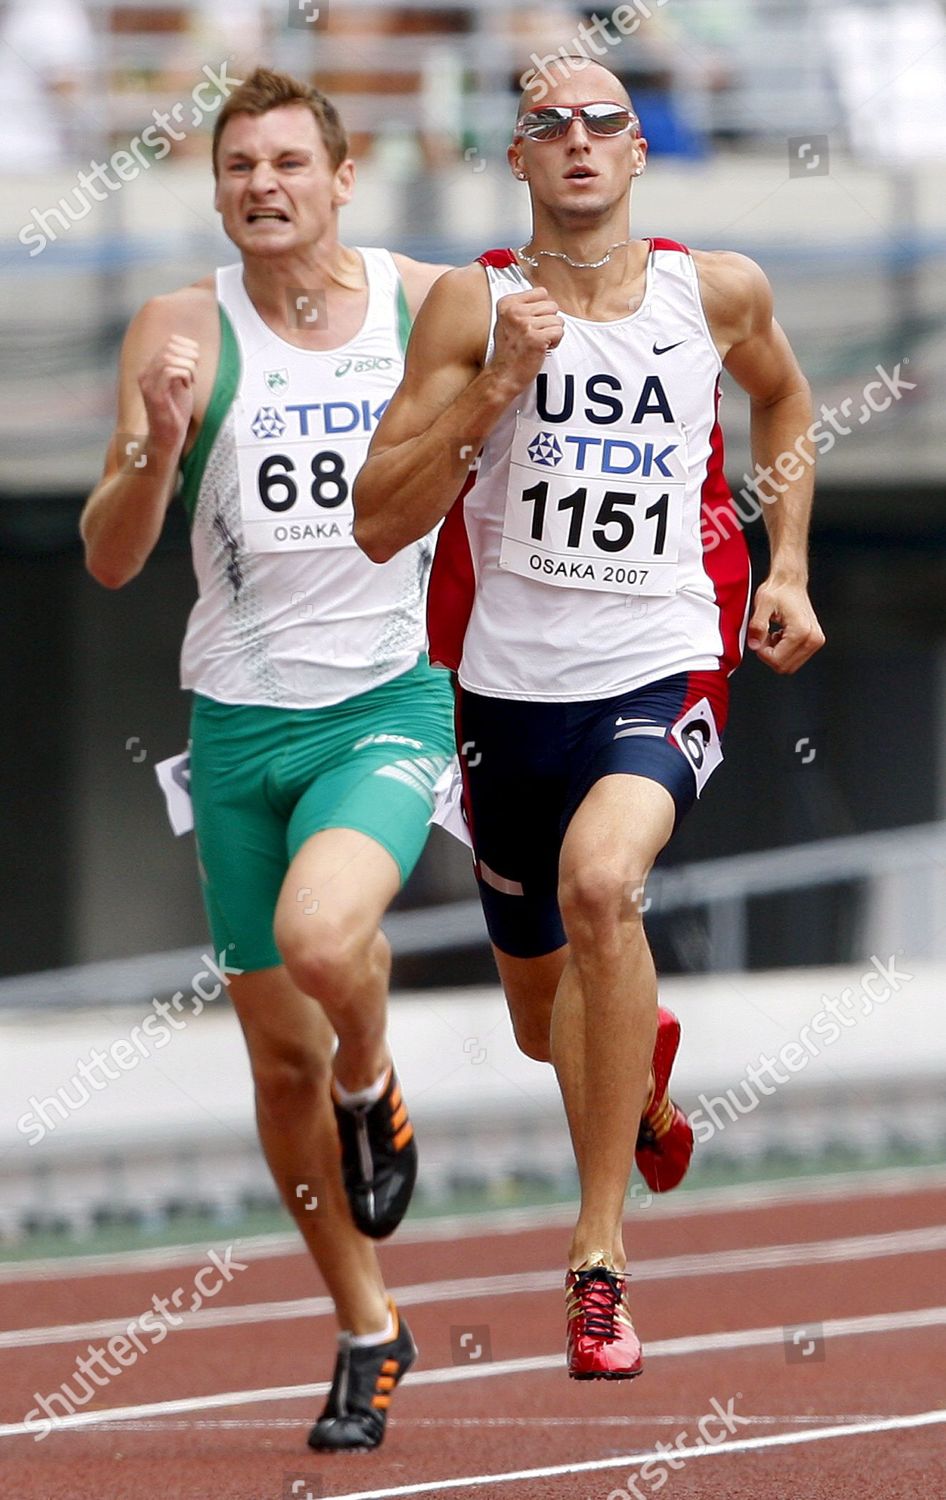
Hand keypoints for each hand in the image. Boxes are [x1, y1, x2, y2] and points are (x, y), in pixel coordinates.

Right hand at [138, 335, 198, 453]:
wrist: (167, 438)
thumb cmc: (176, 413)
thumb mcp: (181, 385)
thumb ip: (183, 367)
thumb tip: (193, 351)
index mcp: (151, 369)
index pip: (170, 341)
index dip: (189, 348)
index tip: (195, 365)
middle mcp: (146, 373)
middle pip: (170, 346)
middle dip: (190, 357)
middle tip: (195, 374)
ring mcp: (148, 383)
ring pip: (169, 357)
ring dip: (188, 367)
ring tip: (192, 381)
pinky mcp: (154, 394)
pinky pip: (169, 371)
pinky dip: (184, 375)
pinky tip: (188, 386)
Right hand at [488, 287, 564, 394]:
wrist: (503, 375)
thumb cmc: (508, 350)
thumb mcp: (507, 320)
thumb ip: (523, 305)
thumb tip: (545, 295)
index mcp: (507, 303)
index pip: (541, 292)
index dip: (542, 309)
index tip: (531, 322)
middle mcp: (514, 311)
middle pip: (552, 306)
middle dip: (548, 322)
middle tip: (535, 335)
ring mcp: (525, 324)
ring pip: (558, 320)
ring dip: (552, 333)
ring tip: (537, 342)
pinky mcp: (536, 338)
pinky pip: (559, 332)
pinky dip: (555, 342)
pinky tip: (542, 348)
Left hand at [747, 578, 824, 673]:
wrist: (790, 582)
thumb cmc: (778, 591)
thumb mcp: (762, 605)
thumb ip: (757, 626)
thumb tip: (754, 645)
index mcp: (802, 632)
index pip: (777, 661)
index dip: (762, 652)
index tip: (758, 638)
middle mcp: (813, 639)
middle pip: (785, 667)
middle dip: (770, 655)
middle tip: (764, 636)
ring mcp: (815, 641)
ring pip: (789, 665)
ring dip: (776, 653)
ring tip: (772, 634)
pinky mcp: (814, 641)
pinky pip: (794, 658)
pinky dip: (783, 651)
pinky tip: (779, 635)